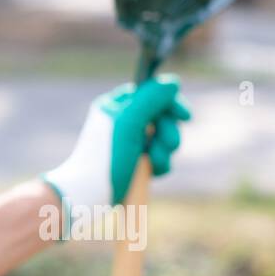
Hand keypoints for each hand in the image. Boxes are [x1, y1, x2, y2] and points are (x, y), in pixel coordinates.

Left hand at [40, 75, 191, 217]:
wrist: (90, 194)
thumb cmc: (105, 157)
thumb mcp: (129, 122)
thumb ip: (150, 99)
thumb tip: (172, 81)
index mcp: (117, 105)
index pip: (151, 93)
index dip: (170, 103)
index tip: (184, 116)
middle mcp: (123, 121)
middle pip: (162, 117)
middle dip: (168, 131)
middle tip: (166, 143)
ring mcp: (130, 143)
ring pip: (164, 139)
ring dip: (165, 151)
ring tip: (153, 161)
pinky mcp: (136, 163)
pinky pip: (159, 158)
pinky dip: (160, 164)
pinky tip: (153, 171)